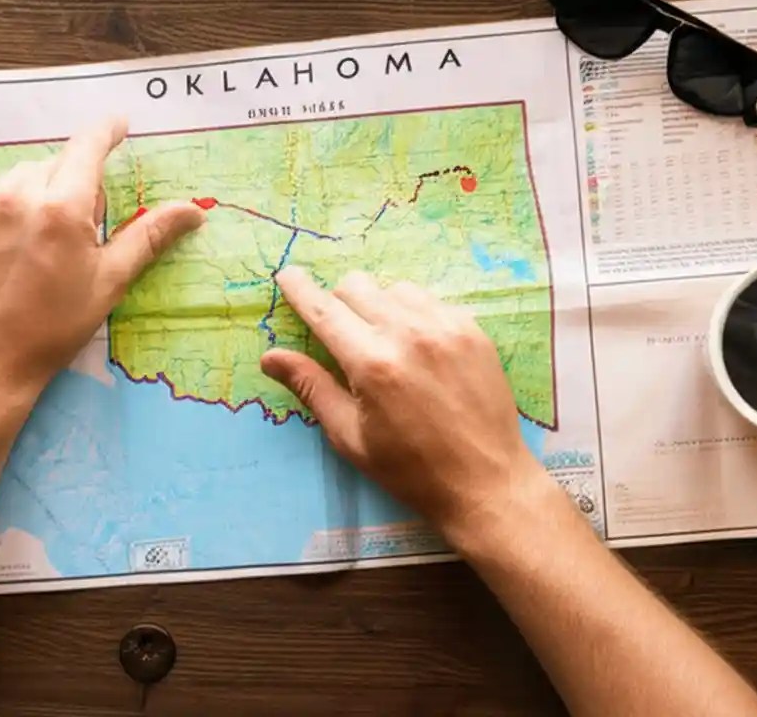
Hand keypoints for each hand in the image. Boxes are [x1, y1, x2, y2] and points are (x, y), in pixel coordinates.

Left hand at [0, 117, 204, 399]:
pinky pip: (3, 188)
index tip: (121, 124)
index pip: (88, 147)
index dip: (107, 131)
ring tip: (50, 238)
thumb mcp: (110, 280)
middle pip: (62, 163)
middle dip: (79, 183)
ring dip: (48, 190)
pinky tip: (22, 240)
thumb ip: (150, 235)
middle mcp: (21, 193)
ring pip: (30, 173)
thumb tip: (194, 209)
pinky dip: (19, 201)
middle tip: (84, 231)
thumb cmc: (56, 325)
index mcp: (62, 209)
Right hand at [260, 267, 550, 539]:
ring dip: (378, 305)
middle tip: (340, 333)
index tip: (286, 274)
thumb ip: (312, 388)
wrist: (486, 482)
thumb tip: (271, 357)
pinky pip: (431, 300)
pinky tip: (417, 346)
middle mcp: (409, 334)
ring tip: (382, 341)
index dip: (300, 290)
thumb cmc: (410, 470)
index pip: (324, 310)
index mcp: (372, 363)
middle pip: (357, 286)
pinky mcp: (473, 330)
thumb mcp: (350, 437)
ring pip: (394, 288)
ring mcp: (446, 327)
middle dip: (338, 301)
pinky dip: (414, 313)